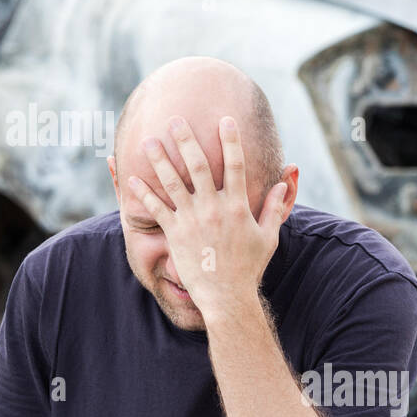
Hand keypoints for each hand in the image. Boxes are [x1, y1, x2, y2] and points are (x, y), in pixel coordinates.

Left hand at [126, 115, 288, 319]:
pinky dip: (144, 193)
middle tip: (175, 120)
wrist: (227, 297)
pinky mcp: (176, 234)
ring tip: (148, 141)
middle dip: (186, 139)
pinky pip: (157, 208)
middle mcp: (214, 208)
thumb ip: (274, 207)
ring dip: (160, 159)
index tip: (225, 119)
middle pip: (198, 165)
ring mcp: (193, 219)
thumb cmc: (248, 268)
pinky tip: (133, 178)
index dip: (231, 140)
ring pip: (173, 182)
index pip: (235, 164)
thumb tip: (284, 182)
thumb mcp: (268, 237)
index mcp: (237, 205)